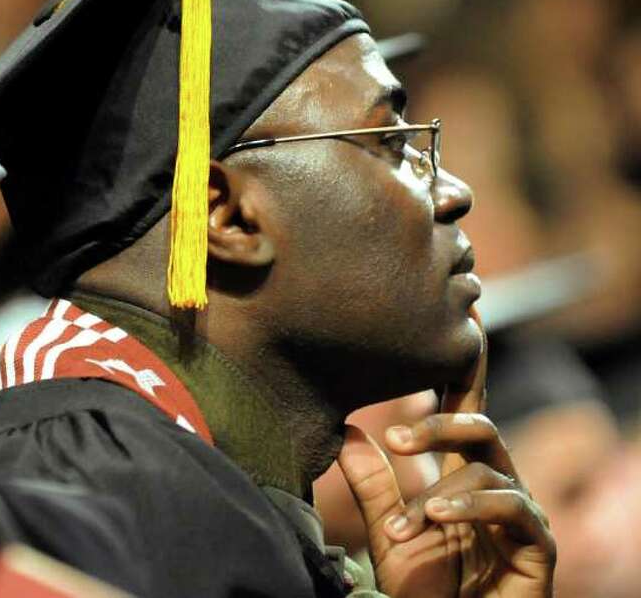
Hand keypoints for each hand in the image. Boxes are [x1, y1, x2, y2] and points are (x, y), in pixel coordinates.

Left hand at [337, 319, 555, 596]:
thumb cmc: (425, 594)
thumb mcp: (387, 534)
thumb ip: (372, 485)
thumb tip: (345, 430)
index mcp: (463, 473)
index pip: (465, 408)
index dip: (465, 365)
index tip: (465, 314)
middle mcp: (496, 484)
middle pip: (479, 425)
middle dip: (440, 424)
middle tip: (399, 440)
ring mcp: (521, 514)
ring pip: (489, 466)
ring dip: (440, 492)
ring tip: (406, 523)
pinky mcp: (539, 547)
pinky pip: (512, 507)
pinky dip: (469, 507)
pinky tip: (437, 518)